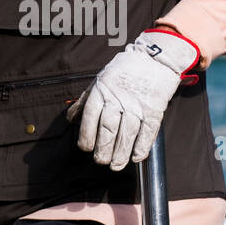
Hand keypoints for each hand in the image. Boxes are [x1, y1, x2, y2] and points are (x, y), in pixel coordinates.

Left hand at [65, 29, 199, 170]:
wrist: (155, 59)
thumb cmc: (124, 71)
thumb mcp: (100, 80)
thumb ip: (85, 101)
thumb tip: (70, 119)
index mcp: (102, 91)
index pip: (91, 116)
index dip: (87, 135)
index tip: (86, 148)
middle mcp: (118, 98)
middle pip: (108, 128)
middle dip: (103, 149)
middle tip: (101, 161)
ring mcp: (137, 104)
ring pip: (127, 133)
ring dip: (121, 153)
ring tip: (115, 166)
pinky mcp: (154, 109)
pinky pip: (147, 132)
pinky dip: (142, 147)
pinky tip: (136, 158)